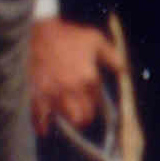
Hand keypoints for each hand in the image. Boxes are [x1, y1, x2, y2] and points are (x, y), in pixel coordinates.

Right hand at [28, 18, 110, 136]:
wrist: (36, 30)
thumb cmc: (67, 35)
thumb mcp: (94, 39)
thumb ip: (111, 56)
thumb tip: (123, 70)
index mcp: (88, 77)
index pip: (95, 102)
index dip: (93, 105)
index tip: (89, 105)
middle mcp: (73, 88)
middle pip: (82, 116)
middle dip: (83, 117)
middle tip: (80, 116)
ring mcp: (53, 92)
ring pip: (65, 119)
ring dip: (66, 120)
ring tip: (65, 119)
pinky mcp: (36, 93)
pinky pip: (39, 116)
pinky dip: (42, 126)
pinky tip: (44, 131)